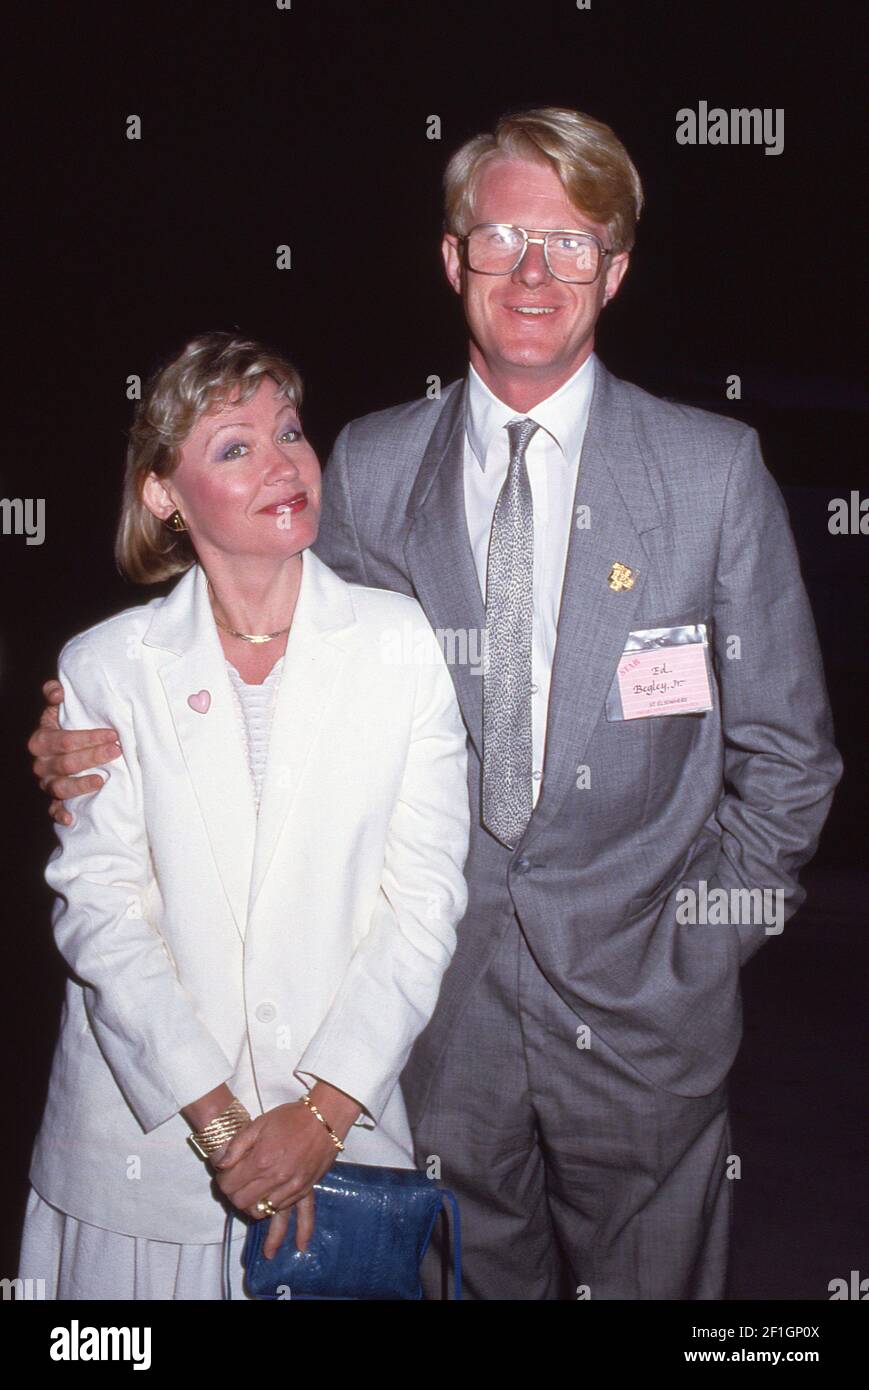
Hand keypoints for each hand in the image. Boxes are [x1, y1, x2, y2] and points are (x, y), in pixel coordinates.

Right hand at [28, 679, 121, 824]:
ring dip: (82, 785)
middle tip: (116, 751)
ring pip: (61, 787)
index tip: (112, 734)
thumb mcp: (59, 710)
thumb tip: (57, 690)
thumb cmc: (64, 727)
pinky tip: (72, 818)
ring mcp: (46, 783)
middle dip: (93, 757)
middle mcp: (41, 764)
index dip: (89, 737)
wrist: (59, 749)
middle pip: (67, 764)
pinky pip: (54, 810)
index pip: (64, 740)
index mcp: (41, 741)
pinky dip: (61, 815)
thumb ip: (55, 696)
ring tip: (102, 781)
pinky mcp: (53, 799)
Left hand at [213, 1100, 340, 1256]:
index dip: (223, 1180)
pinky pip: (302, 1216)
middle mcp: (275, 1179)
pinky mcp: (306, 1190)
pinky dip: (296, 1231)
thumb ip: (238, 1145)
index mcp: (261, 1161)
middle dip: (233, 1196)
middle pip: (243, 1202)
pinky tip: (299, 1246)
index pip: (230, 1185)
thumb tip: (222, 1165)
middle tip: (234, 1186)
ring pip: (264, 1213)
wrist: (324, 1118)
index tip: (225, 1174)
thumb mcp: (260, 1123)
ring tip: (250, 1203)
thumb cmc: (291, 1118)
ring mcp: (292, 1188)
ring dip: (252, 1210)